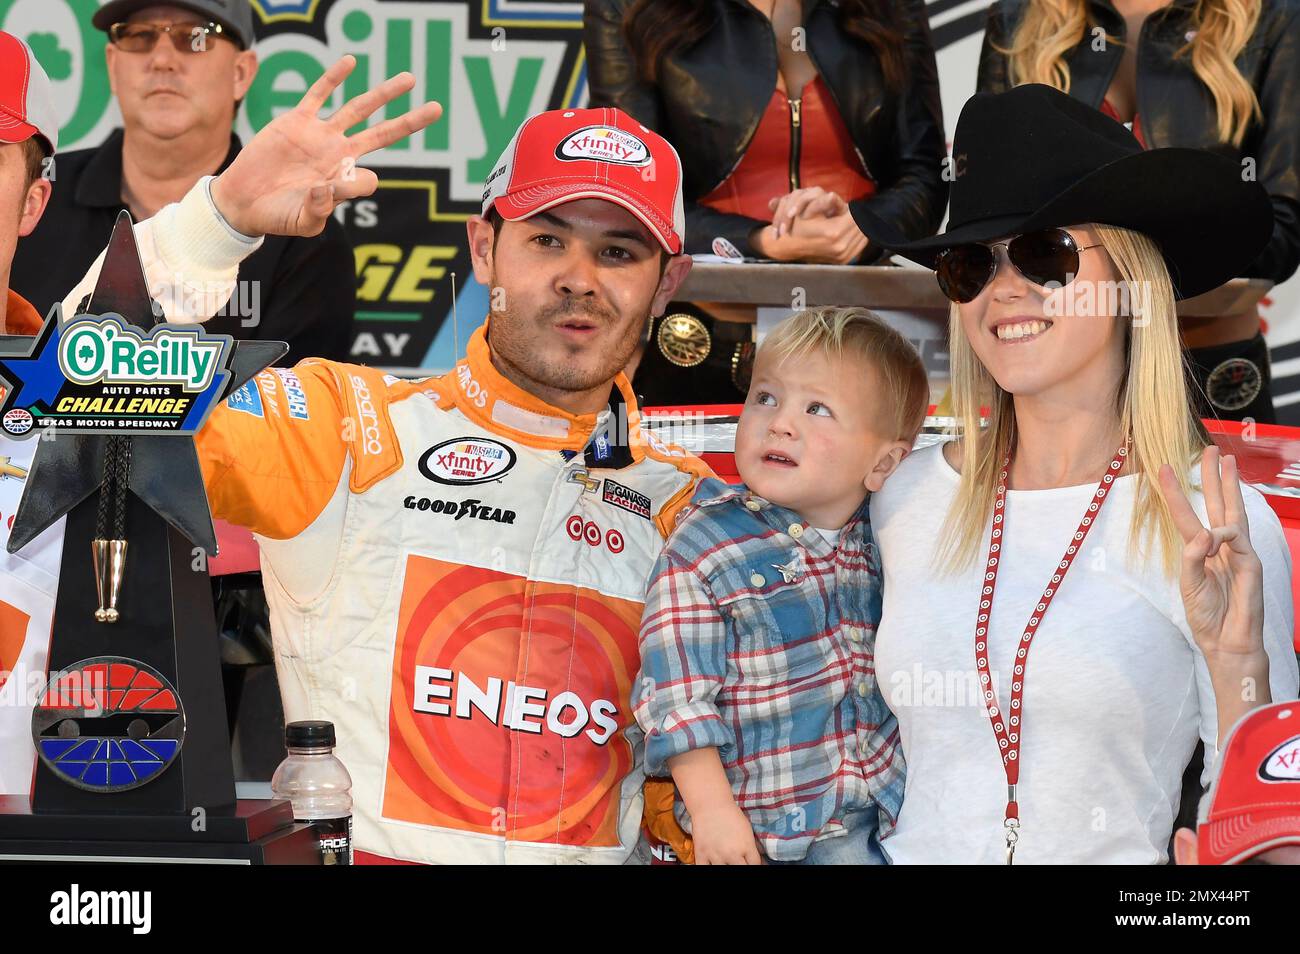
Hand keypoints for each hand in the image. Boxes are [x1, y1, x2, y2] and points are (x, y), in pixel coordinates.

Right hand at [211, 56, 441, 237]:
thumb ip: (325, 206)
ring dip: (383, 94)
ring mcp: (319, 135)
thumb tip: (342, 185)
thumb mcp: (305, 220)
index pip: (368, 177)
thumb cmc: (277, 216)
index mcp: (343, 179)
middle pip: (381, 134)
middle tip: (437, 109)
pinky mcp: (296, 121)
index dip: (358, 184)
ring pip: (358, 109)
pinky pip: (319, 94)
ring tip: (409, 80)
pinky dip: (333, 78)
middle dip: (409, 122)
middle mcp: (337, 154)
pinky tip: (351, 62)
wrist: (243, 202)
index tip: (330, 193)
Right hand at [690, 803, 763, 864]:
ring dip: (725, 867)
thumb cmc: (731, 815)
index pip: (755, 866)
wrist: (711, 804)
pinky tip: (712, 863)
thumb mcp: (748, 831)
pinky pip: (702, 869)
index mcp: (746, 847)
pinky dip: (708, 867)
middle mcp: (732, 854)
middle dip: (741, 866)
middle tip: (738, 861)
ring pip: (722, 872)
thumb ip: (752, 848)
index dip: (754, 865)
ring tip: (725, 861)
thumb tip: (759, 862)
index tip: (750, 863)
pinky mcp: (701, 854)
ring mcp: (716, 855)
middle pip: (741, 870)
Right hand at [751, 195, 868, 264]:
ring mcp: (843, 256)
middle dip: (857, 218)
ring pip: (863, 235)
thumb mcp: (807, 210)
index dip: (853, 209)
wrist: (791, 247)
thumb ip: (822, 202)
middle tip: (849, 213)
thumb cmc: (798, 227)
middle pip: (861, 226)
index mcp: (834, 233)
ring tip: (849, 222)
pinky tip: (850, 232)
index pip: (856, 216)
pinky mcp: (844, 261)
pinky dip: (858, 237)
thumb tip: (833, 195)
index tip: (847, 207)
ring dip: (859, 226)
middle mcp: (841, 246)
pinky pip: (860, 245)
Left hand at [1157, 447, 1264, 662]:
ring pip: (1232, 510)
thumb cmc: (1207, 615)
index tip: (1164, 468)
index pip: (1187, 515)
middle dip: (1215, 476)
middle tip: (1212, 450)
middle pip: (1218, 504)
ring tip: (1223, 460)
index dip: (1176, 493)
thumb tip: (1202, 533)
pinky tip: (1214, 539)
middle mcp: (1221, 547)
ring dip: (1227, 484)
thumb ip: (1192, 557)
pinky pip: (1235, 537)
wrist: (1226, 640)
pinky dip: (1221, 534)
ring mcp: (1238, 553)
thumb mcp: (1188, 583)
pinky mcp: (1251, 562)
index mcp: (1201, 551)